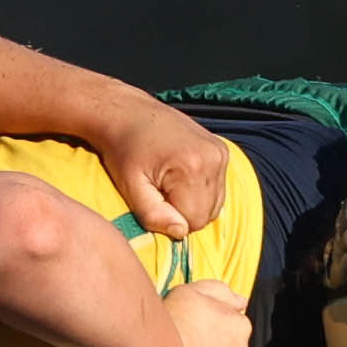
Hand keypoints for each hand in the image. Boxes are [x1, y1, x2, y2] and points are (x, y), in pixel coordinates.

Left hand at [91, 98, 232, 237]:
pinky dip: (200, 189)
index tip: (154, 199)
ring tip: (169, 182)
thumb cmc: (124, 151)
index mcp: (193, 168)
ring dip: (193, 201)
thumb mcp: (130, 186)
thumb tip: (180, 232)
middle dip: (183, 211)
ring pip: (215, 204)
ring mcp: (221, 153)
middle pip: (208, 214)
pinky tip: (179, 175)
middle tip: (159, 190)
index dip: (171, 218)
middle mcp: (214, 159)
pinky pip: (217, 188)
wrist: (129, 114)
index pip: (194, 221)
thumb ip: (153, 214)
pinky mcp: (222, 151)